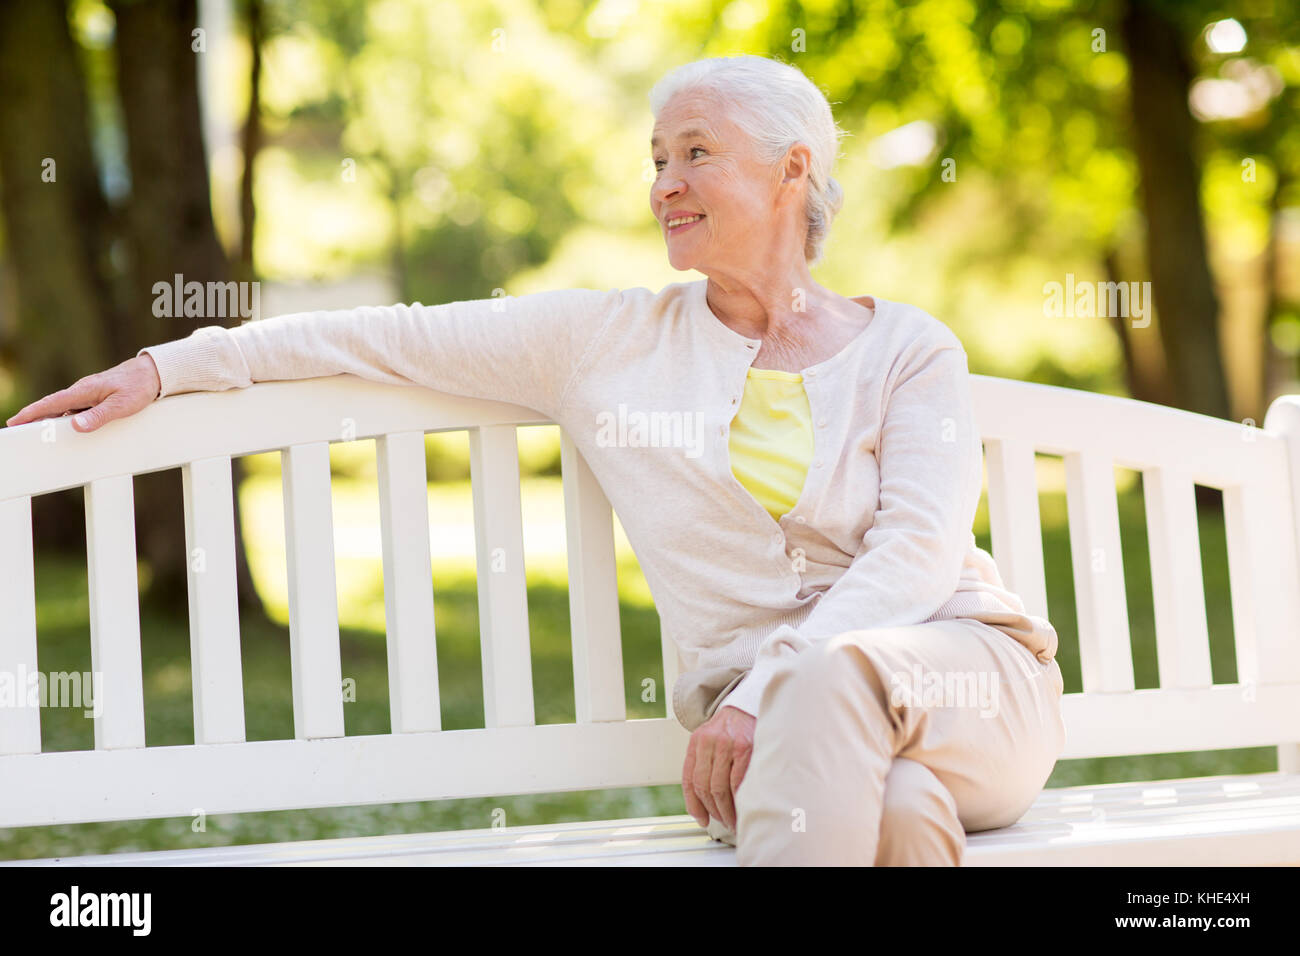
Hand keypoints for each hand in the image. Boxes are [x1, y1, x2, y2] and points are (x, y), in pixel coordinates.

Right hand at [5, 355, 160, 432]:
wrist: (153, 372)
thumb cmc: (139, 387)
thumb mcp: (121, 405)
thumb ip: (99, 416)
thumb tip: (76, 425)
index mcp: (84, 391)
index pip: (51, 403)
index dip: (31, 413)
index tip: (14, 422)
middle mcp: (82, 391)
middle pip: (52, 406)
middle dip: (33, 416)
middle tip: (17, 429)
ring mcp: (88, 393)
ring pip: (63, 407)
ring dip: (49, 418)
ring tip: (36, 432)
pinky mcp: (95, 396)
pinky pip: (75, 408)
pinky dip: (65, 416)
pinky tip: (64, 426)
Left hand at [681, 704, 755, 831]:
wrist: (751, 705)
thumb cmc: (732, 727)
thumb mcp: (712, 739)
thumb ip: (705, 763)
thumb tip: (705, 801)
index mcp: (696, 741)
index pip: (688, 779)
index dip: (693, 804)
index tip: (701, 819)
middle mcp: (708, 742)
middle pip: (703, 786)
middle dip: (712, 810)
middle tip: (721, 821)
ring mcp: (726, 744)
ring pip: (718, 787)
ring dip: (725, 810)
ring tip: (732, 820)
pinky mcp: (744, 748)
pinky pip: (736, 782)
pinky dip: (738, 800)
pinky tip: (742, 808)